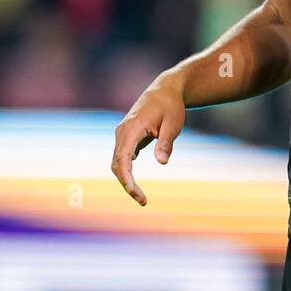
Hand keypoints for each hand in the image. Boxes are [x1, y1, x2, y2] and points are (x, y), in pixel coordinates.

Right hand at [111, 75, 185, 205]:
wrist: (165, 90)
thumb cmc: (171, 106)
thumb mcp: (173, 124)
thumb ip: (166, 143)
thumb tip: (162, 163)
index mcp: (132, 128)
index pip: (123, 159)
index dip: (127, 179)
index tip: (137, 194)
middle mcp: (122, 131)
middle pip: (117, 164)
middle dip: (127, 184)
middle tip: (143, 201)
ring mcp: (122, 133)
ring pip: (118, 162)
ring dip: (126, 180)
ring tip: (141, 197)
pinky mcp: (127, 136)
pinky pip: (122, 157)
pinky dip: (126, 172)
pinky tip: (135, 185)